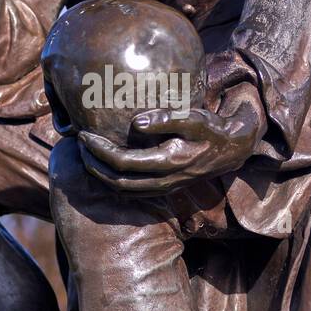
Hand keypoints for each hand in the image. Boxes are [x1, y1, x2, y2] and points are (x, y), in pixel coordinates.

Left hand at [78, 101, 263, 193]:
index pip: (122, 162)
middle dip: (93, 165)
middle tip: (78, 146)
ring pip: (121, 191)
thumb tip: (136, 122)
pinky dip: (112, 181)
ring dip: (100, 176)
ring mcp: (163, 188)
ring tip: (86, 156)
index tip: (84, 134)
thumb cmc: (210, 129)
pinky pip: (130, 191)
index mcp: (169, 162)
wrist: (231, 150)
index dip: (99, 150)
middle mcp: (164, 181)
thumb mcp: (193, 118)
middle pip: (116, 181)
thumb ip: (166, 119)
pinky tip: (104, 165)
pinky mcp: (163, 189)